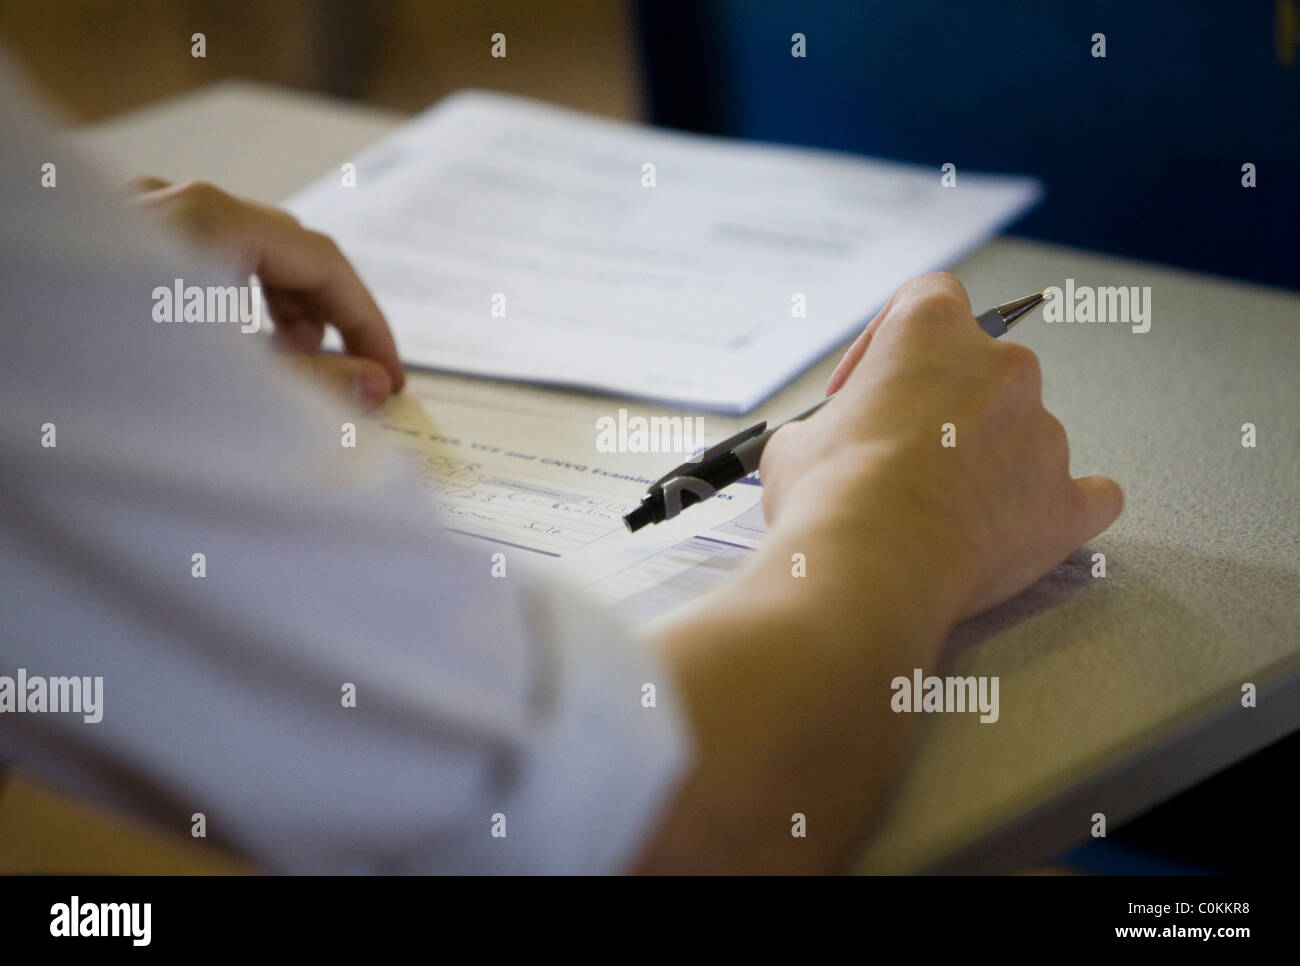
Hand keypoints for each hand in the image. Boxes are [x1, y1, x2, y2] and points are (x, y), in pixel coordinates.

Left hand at [122, 177, 403, 408]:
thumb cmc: (111, 377)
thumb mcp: (233, 386)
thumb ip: (317, 382)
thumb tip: (375, 383)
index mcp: (210, 218)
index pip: (323, 262)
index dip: (366, 323)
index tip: (388, 372)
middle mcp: (172, 201)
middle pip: (283, 248)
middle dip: (325, 313)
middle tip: (351, 371)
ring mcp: (133, 216)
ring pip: (238, 249)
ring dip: (279, 305)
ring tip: (293, 360)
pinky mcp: (106, 243)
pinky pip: (194, 254)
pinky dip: (231, 294)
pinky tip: (234, 340)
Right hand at [759, 272, 1122, 621]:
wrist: (872, 562)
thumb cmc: (832, 493)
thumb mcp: (796, 439)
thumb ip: (828, 426)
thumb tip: (822, 451)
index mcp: (935, 330)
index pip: (929, 298)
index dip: (891, 341)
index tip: (866, 388)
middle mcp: (1003, 367)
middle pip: (984, 370)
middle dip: (946, 409)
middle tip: (901, 455)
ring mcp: (1044, 434)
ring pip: (1028, 435)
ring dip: (992, 461)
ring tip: (942, 511)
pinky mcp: (1067, 502)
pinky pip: (1088, 496)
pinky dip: (1057, 507)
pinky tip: (1028, 522)